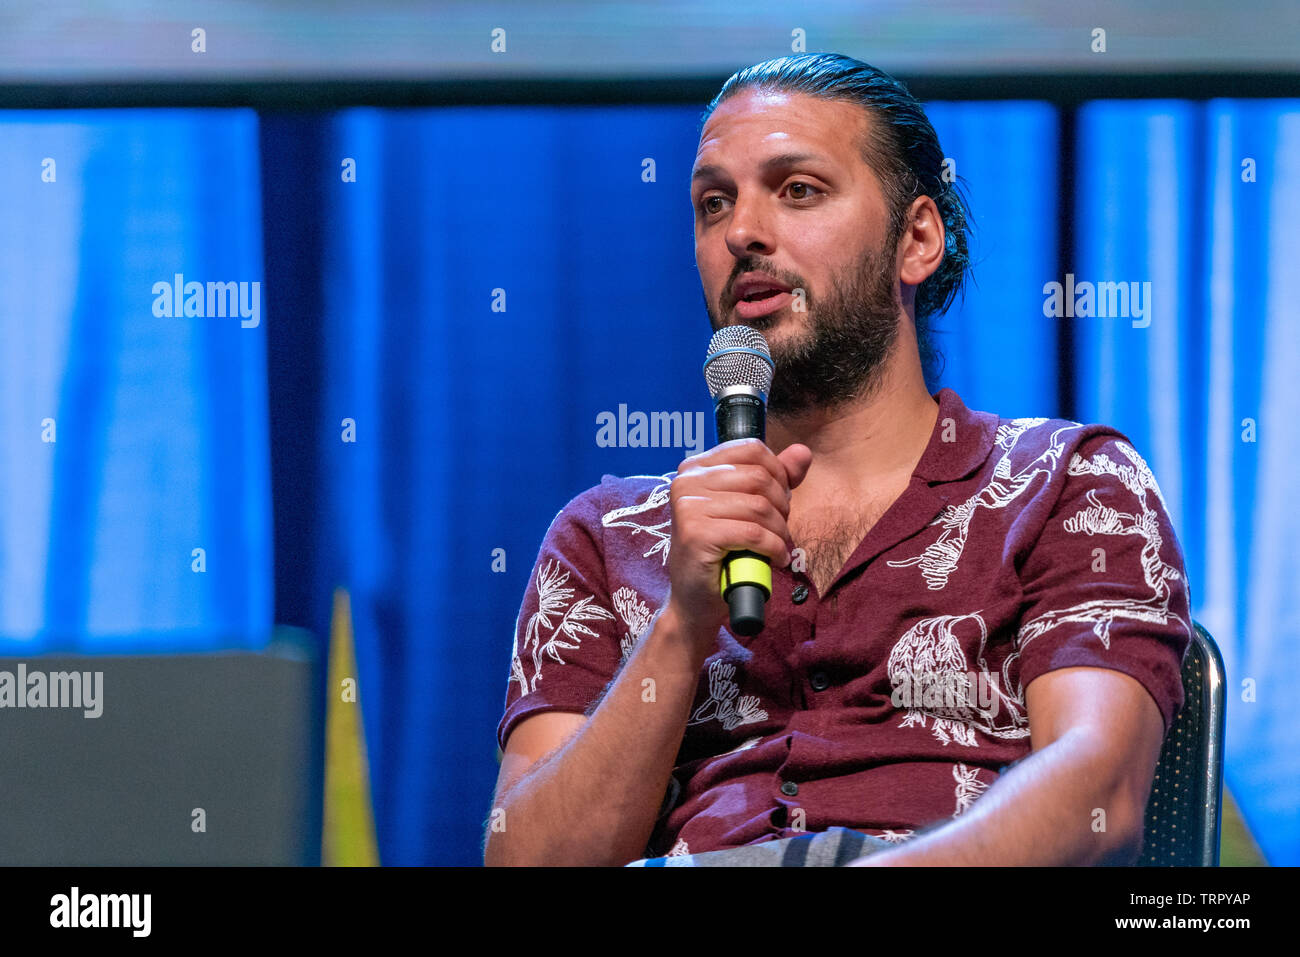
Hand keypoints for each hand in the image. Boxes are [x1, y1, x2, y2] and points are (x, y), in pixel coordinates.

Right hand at [665, 438, 812, 654]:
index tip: (779, 501)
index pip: (751, 449)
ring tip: (777, 546)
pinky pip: (753, 533)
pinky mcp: (696, 534)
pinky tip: (775, 559)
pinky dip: (773, 548)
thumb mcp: (749, 509)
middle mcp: (686, 482)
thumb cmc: (722, 553)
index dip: (777, 474)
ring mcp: (688, 507)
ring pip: (759, 507)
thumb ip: (775, 478)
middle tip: (779, 529)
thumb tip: (802, 452)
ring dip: (779, 531)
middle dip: (781, 506)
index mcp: (695, 468)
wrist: (696, 600)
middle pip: (758, 477)